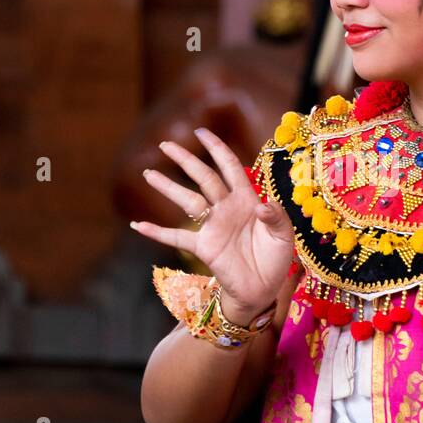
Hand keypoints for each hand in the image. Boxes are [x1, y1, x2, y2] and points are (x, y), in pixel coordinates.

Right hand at [132, 127, 295, 322]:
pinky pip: (176, 237)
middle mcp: (226, 208)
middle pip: (203, 178)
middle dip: (185, 160)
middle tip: (165, 145)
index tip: (201, 133)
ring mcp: (212, 226)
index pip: (230, 167)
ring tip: (149, 173)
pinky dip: (157, 232)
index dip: (216, 149)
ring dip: (168, 188)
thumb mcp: (284, 236)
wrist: (263, 289)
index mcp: (247, 199)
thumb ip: (277, 217)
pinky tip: (138, 225)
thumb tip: (261, 206)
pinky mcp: (203, 247)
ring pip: (188, 201)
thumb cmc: (275, 258)